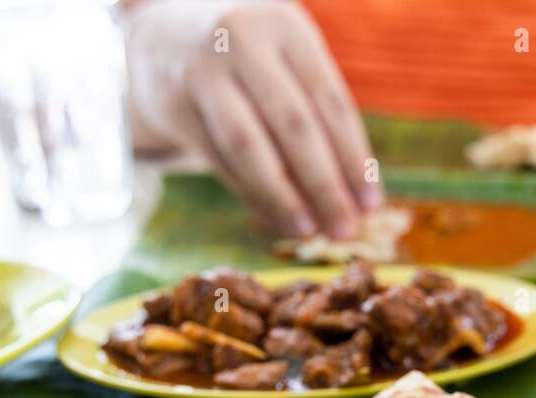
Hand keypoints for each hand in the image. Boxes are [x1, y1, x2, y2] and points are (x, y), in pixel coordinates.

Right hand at [127, 0, 381, 237]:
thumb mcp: (287, 62)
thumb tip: (355, 199)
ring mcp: (204, 73)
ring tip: (307, 231)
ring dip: (282, 197)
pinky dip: (251, 195)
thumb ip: (320, 118)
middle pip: (294, 125)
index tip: (371, 204)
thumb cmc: (251, 61)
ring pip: (249, 147)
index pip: (330, 101)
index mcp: (286, 27)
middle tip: (345, 230)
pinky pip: (220, 161)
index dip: (354, 158)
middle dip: (324, 185)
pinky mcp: (175, 107)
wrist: (164, 39)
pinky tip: (275, 219)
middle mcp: (244, 42)